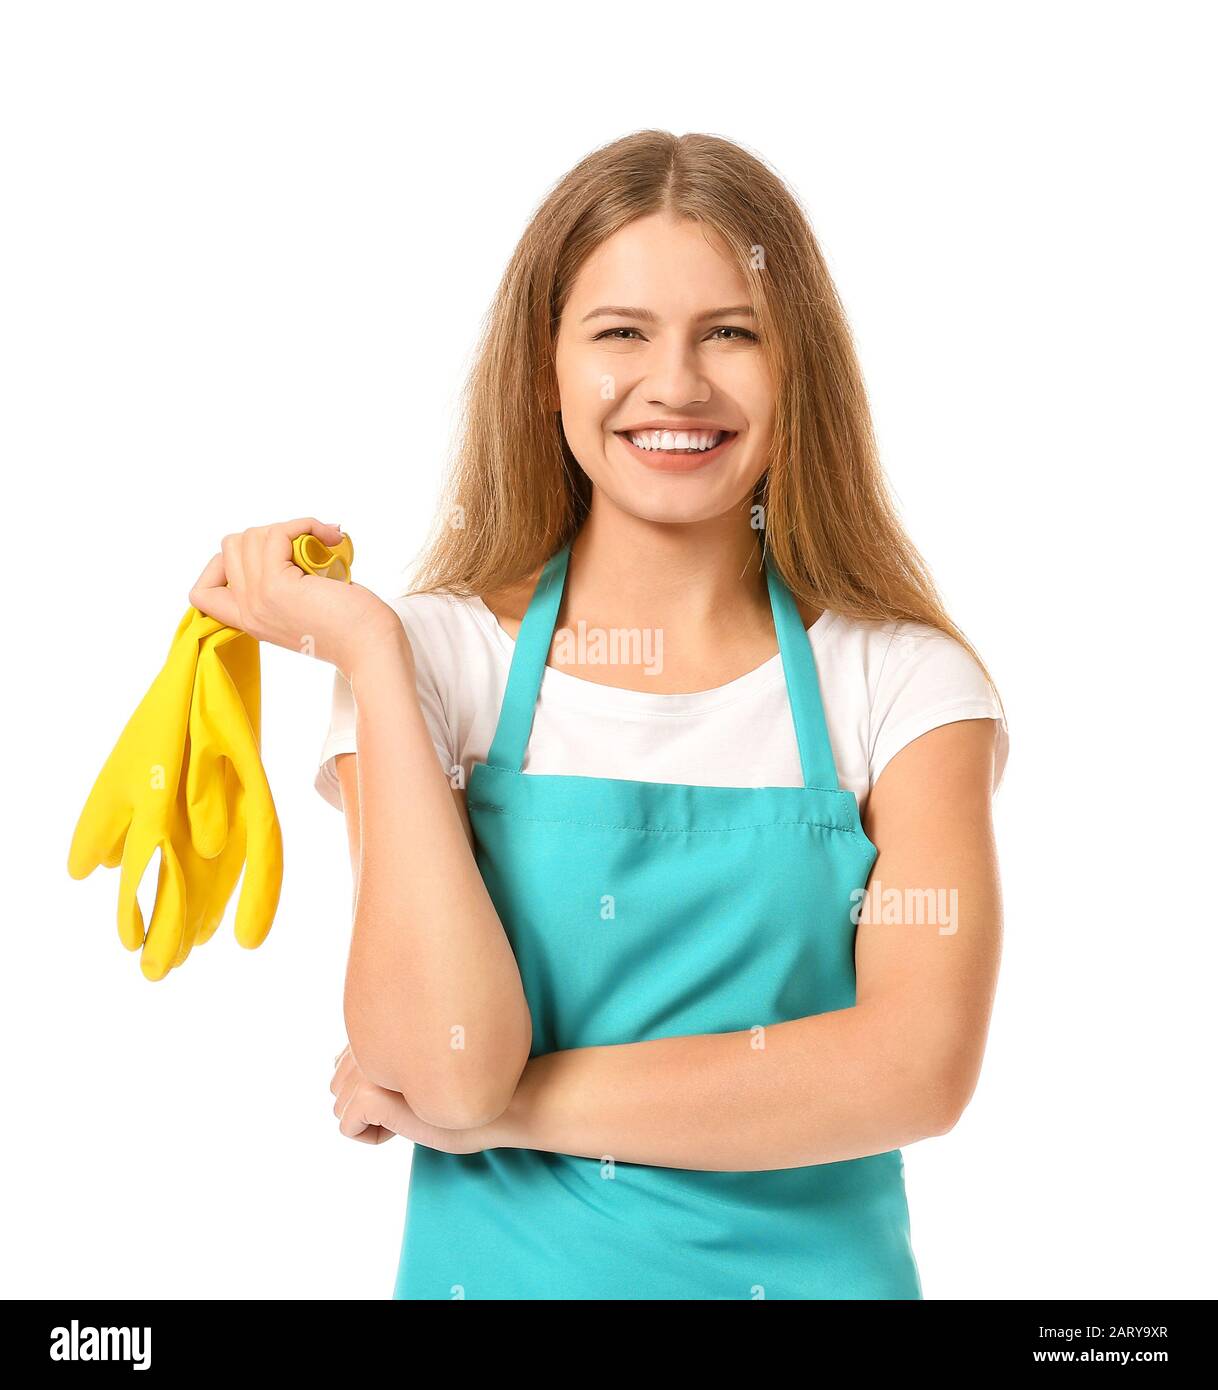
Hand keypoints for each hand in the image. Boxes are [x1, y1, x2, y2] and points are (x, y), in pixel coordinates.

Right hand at [189, 518, 402, 678]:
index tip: (267, 559)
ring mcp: (258, 599)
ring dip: (290, 528)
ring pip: (251, 536)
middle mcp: (247, 611)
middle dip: (270, 535)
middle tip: (307, 546)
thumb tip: (282, 539)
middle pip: (230, 546)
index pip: (201, 593)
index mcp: (250, 621)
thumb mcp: (304, 606)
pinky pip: (278, 533)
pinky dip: (305, 524)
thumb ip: (282, 584)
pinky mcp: (277, 586)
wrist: (373, 647)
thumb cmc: (353, 625)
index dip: (223, 564)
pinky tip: (331, 536)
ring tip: (324, 541)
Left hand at [329, 1045, 504, 1154]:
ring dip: (371, 1119)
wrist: (504, 1101)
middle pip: (338, 1085)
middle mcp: (373, 1039)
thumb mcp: (423, 1067)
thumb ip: (393, 1054)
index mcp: (386, 1026)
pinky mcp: (373, 1093)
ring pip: (341, 1106)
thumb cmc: (469, 1089)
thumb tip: (343, 1061)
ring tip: (412, 1110)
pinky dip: (373, 1136)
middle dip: (367, 1102)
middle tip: (413, 1101)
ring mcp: (372, 1065)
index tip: (412, 1089)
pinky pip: (348, 1126)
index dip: (376, 1086)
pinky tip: (405, 1125)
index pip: (345, 1059)